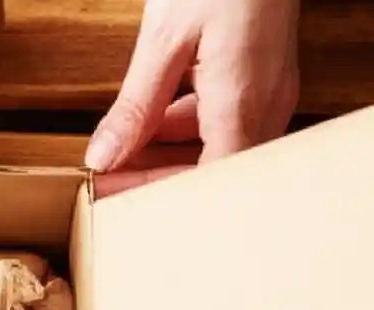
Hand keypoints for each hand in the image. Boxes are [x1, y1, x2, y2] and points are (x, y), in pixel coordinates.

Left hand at [87, 0, 300, 197]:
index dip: (160, 201)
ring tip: (121, 159)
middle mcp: (267, 107)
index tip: (118, 205)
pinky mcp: (263, 77)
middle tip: (110, 187)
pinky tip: (152, 124)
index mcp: (244, 105)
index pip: (206, 185)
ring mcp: (270, 92)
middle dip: (159, 183)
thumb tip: (104, 156)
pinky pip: (225, 120)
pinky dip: (185, 128)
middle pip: (213, 174)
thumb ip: (135, 106)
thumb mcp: (163, 40)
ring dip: (169, 156)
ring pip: (218, 148)